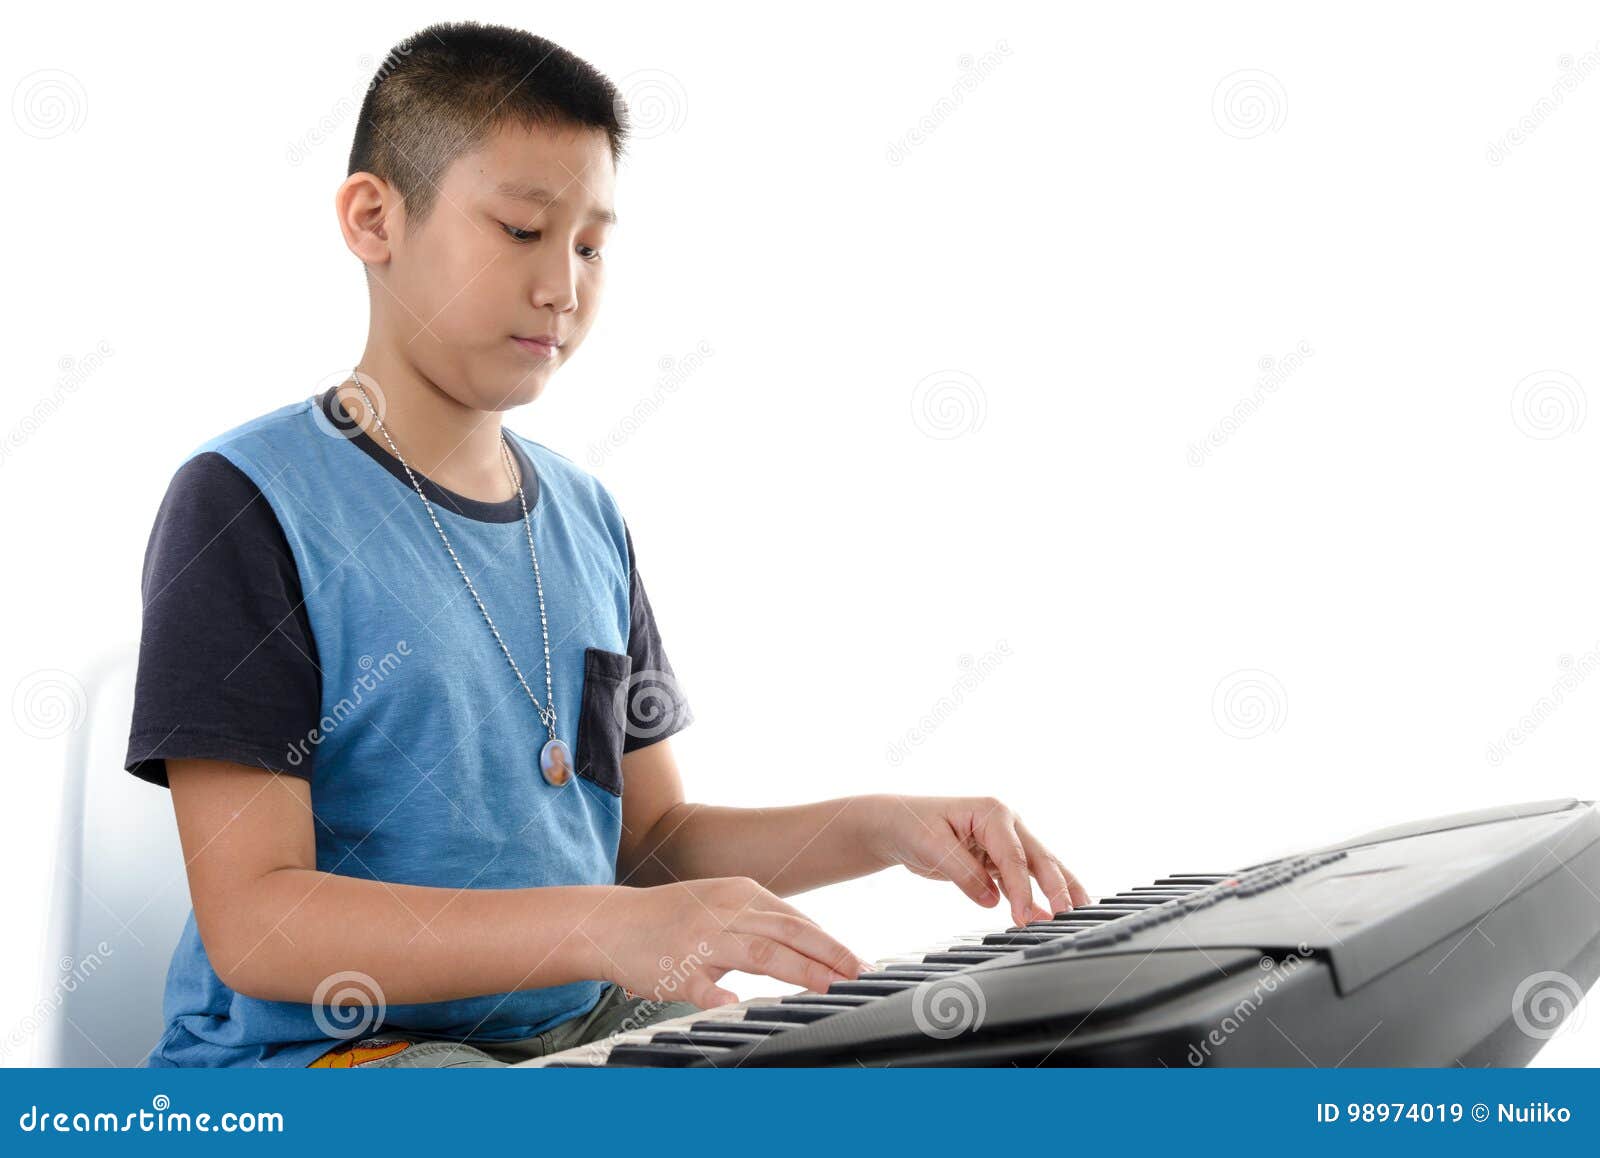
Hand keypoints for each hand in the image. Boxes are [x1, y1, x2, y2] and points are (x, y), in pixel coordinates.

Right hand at [589, 878, 872, 1008]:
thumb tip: (810, 942)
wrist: (611, 923)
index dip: (832, 942)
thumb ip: (762, 920)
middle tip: (859, 975)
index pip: (797, 920)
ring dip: (800, 971)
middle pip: (789, 933)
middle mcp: (727, 912)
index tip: (859, 963)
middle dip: (830, 955)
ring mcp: (702, 939)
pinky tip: (736, 1004)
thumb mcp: (722, 903)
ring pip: (761, 953)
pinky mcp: (678, 969)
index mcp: (741, 894)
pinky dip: (720, 995)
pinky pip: (703, 985)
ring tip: (827, 987)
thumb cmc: (672, 917)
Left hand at [864, 795, 1090, 927]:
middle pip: (1037, 858)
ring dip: (1057, 889)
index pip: (1013, 856)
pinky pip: (1022, 879)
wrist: (899, 824)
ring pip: (1038, 867)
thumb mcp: (932, 847)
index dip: (1022, 889)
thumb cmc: (913, 825)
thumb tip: (992, 900)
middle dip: (1057, 886)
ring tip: (1078, 911)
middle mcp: (1006, 823)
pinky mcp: (998, 859)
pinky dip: (1035, 897)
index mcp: (992, 812)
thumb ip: (964, 873)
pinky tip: (1048, 916)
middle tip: (1068, 914)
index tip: (1023, 916)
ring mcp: (1005, 840)